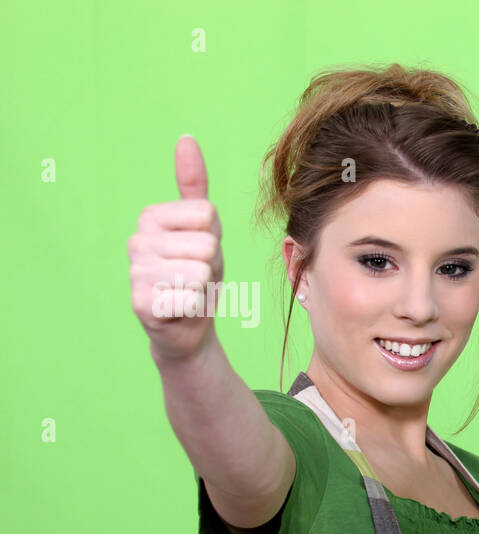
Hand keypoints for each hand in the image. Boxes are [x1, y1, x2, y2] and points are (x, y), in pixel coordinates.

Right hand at [128, 134, 224, 362]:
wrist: (187, 324)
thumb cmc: (197, 272)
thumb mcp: (204, 227)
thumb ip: (194, 185)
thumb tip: (186, 138)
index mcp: (152, 216)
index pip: (208, 216)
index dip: (215, 239)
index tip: (200, 252)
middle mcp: (137, 240)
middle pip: (207, 245)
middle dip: (211, 266)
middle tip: (197, 277)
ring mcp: (136, 272)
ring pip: (200, 271)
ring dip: (204, 288)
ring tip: (189, 291)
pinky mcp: (141, 303)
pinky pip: (191, 297)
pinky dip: (195, 308)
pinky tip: (181, 309)